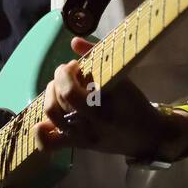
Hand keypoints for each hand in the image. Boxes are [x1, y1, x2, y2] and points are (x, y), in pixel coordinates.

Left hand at [36, 37, 187, 162]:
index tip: (75, 65)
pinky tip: (41, 122)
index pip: (71, 90)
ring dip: (50, 94)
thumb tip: (74, 41)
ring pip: (53, 114)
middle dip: (59, 78)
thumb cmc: (134, 104)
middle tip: (68, 73)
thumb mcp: (122, 78)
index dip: (66, 73)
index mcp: (105, 105)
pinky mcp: (78, 145)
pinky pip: (50, 144)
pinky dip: (40, 134)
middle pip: (60, 98)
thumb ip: (97, 56)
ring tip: (59, 88)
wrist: (147, 136)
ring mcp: (83, 136)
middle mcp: (92, 122)